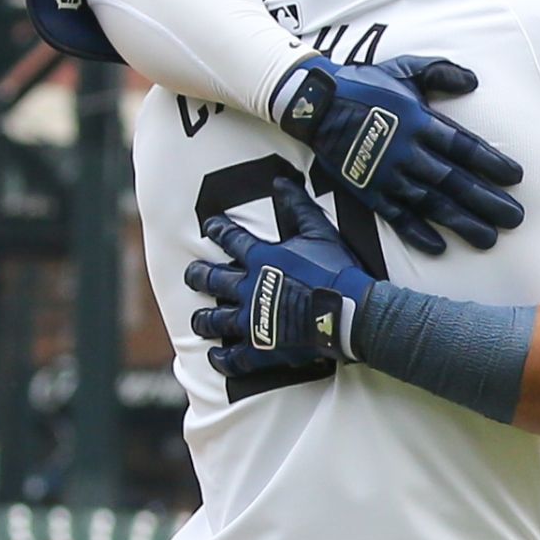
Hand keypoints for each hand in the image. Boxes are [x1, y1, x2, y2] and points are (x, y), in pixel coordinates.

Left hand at [185, 178, 376, 378]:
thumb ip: (298, 206)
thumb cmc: (336, 269)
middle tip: (191, 274)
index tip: (209, 227)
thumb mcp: (319, 231)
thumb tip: (280, 180)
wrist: (349, 312)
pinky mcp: (261, 348)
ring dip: (203, 319)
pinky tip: (215, 358)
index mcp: (261, 259)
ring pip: (215, 321)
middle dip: (197, 275)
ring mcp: (252, 320)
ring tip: (198, 320)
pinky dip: (222, 359)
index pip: (230, 239)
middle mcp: (248, 289)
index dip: (217, 230)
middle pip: (211, 280)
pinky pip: (233, 358)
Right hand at [270, 54, 523, 254]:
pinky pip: (396, 216)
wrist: (314, 104)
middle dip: (486, 201)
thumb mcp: (404, 68)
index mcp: (418, 121)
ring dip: (461, 222)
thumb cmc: (365, 85)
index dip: (491, 162)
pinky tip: (439, 246)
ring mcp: (387, 174)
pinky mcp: (368, 191)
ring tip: (488, 238)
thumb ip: (441, 72)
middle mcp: (406, 151)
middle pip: (454, 180)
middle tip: (514, 219)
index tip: (516, 177)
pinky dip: (417, 233)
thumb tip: (474, 80)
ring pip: (431, 203)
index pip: (463, 145)